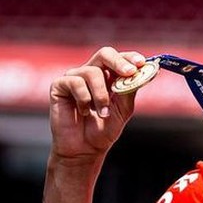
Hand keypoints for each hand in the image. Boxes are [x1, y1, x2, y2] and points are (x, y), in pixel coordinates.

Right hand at [48, 47, 145, 161]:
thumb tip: (142, 71)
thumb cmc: (104, 129)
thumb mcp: (123, 108)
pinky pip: (75, 82)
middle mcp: (91, 73)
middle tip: (129, 72)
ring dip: (101, 94)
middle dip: (119, 62)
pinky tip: (84, 111)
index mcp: (109, 76)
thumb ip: (130, 89)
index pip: (120, 58)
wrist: (85, 149)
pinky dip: (84, 98)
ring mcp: (74, 78)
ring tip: (102, 112)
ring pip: (92, 72)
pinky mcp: (59, 86)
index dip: (131, 57)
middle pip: (105, 53)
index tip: (142, 63)